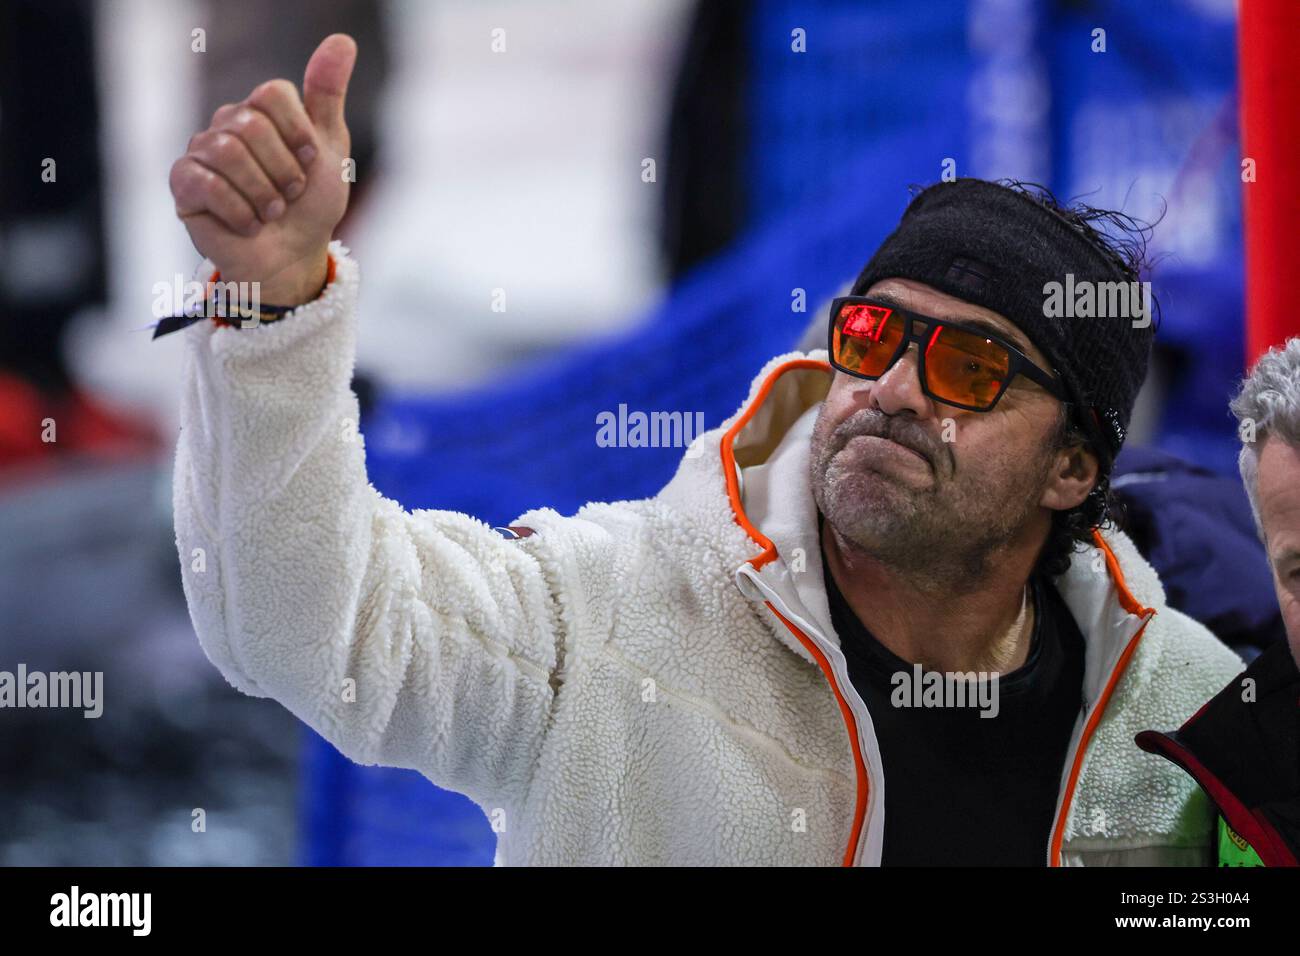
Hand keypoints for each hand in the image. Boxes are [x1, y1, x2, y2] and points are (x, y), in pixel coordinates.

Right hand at [170, 33, 356, 304]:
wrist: (293, 257)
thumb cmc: (310, 205)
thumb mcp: (330, 149)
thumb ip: (328, 95)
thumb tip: (342, 40)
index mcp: (259, 111)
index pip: (273, 93)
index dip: (299, 134)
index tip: (310, 163)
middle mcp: (226, 124)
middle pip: (251, 123)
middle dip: (283, 170)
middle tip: (290, 194)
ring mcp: (201, 152)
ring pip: (228, 151)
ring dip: (263, 193)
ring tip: (271, 212)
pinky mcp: (183, 184)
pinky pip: (206, 182)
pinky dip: (239, 211)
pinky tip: (249, 224)